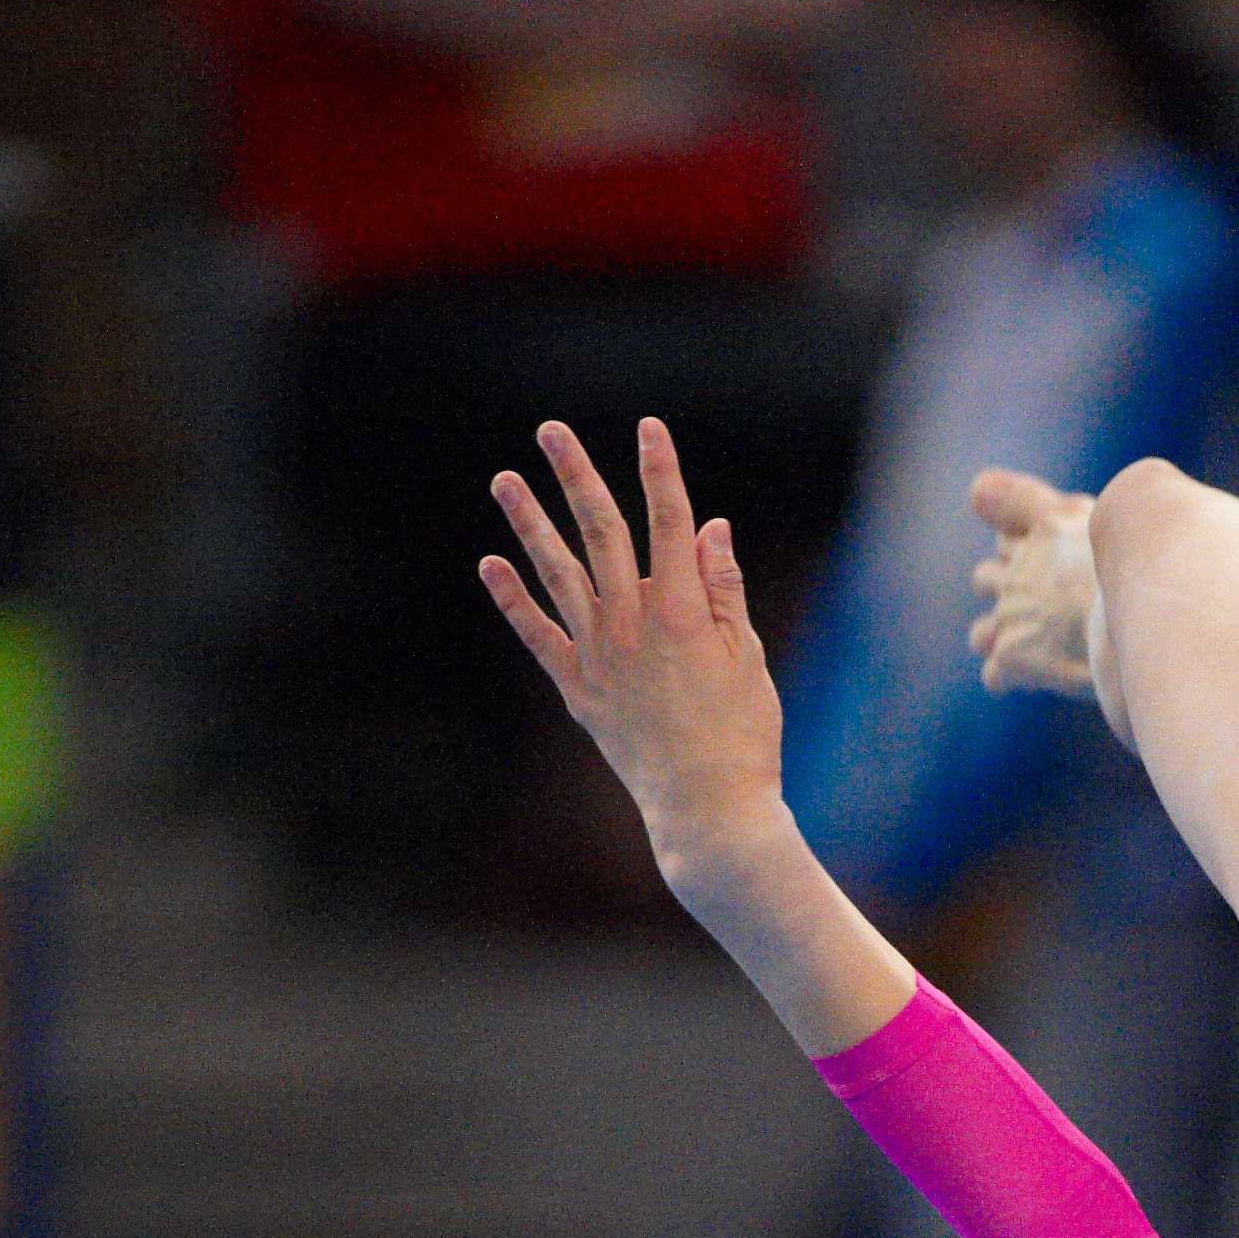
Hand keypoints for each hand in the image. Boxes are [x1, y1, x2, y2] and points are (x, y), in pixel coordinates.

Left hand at [481, 417, 790, 920]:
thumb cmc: (743, 736)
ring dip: (528, 522)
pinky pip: (538, 636)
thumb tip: (710, 528)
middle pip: (600, 530)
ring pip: (556, 572)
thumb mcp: (747, 657)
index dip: (661, 470)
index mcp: (682, 609)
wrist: (707, 809)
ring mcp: (599, 655)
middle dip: (575, 474)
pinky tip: (491, 564)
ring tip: (504, 480)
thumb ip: (723, 589)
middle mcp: (632, 622)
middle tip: (550, 430)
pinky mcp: (579, 689)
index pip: (670, 521)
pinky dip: (512, 600)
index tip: (650, 428)